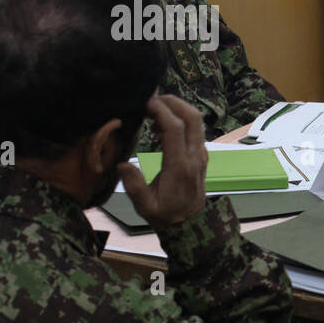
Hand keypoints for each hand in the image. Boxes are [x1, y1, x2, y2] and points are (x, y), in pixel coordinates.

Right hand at [116, 95, 207, 230]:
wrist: (190, 223)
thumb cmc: (165, 214)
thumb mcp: (144, 206)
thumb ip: (134, 185)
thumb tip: (121, 164)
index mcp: (180, 166)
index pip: (176, 129)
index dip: (162, 110)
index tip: (146, 102)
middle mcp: (194, 156)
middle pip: (193, 117)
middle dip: (174, 102)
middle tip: (151, 99)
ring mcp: (201, 154)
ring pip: (197, 121)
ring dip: (178, 109)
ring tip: (153, 111)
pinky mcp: (201, 154)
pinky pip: (195, 129)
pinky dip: (181, 119)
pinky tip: (161, 126)